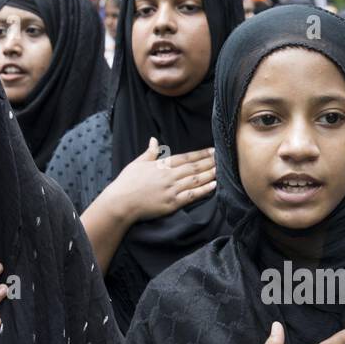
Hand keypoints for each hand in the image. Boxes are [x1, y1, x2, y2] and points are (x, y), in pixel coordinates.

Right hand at [99, 137, 215, 224]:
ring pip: (195, 180)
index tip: (212, 150)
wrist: (121, 202)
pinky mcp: (172, 203)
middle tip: (223, 157)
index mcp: (161, 165)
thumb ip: (149, 152)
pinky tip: (214, 186)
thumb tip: (154, 140)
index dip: (201, 154)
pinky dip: (204, 190)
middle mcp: (169, 176)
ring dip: (210, 174)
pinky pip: (192, 196)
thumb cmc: (127, 183)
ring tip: (221, 169)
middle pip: (194, 167)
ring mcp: (171, 189)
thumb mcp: (137, 163)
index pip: (186, 157)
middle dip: (210, 162)